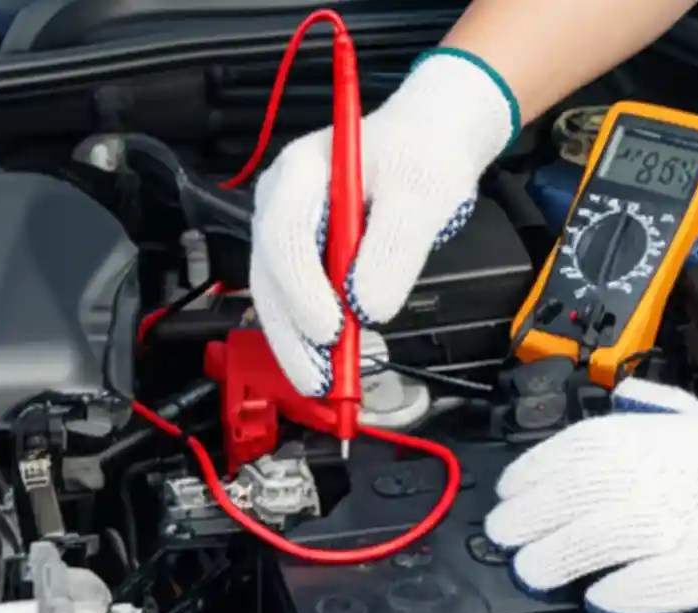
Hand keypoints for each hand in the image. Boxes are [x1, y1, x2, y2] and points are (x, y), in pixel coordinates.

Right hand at [249, 50, 517, 394]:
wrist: (427, 144)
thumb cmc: (422, 155)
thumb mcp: (421, 194)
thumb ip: (394, 249)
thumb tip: (368, 309)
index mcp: (302, 171)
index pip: (285, 232)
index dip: (302, 287)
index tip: (332, 328)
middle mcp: (281, 200)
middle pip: (269, 273)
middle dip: (292, 331)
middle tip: (320, 378)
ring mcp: (287, 228)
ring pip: (276, 294)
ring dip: (297, 342)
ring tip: (326, 383)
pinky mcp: (302, 254)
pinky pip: (296, 298)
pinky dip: (311, 334)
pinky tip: (331, 363)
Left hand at [484, 378, 697, 612]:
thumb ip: (662, 407)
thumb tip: (619, 393)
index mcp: (678, 437)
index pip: (592, 443)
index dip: (542, 465)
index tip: (511, 486)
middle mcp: (682, 474)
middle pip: (590, 487)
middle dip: (536, 510)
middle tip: (503, 531)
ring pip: (611, 534)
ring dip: (561, 553)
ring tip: (530, 568)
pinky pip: (655, 582)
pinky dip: (620, 590)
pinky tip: (595, 596)